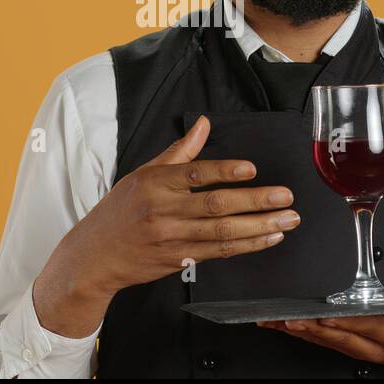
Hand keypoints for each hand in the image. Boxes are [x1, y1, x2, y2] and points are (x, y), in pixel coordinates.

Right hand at [59, 114, 299, 296]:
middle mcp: (164, 210)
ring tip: (287, 219)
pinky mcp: (179, 260)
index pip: (195, 174)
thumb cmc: (122, 210)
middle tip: (286, 196)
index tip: (252, 169)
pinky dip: (247, 245)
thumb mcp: (144, 174)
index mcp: (156, 183)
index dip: (224, 171)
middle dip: (256, 201)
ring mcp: (172, 237)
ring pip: (223, 232)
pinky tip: (268, 237)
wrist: (96, 255)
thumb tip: (204, 124)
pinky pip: (219, 252)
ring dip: (259, 226)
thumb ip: (179, 150)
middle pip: (216, 205)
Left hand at [255, 307, 383, 377]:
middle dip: (311, 327)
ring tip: (272, 320)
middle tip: (288, 318)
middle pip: (337, 335)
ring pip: (322, 338)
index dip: (345, 322)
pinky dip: (295, 330)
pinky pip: (317, 338)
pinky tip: (275, 323)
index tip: (327, 314)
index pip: (366, 327)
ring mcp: (355, 347)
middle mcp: (370, 345)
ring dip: (296, 329)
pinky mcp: (345, 345)